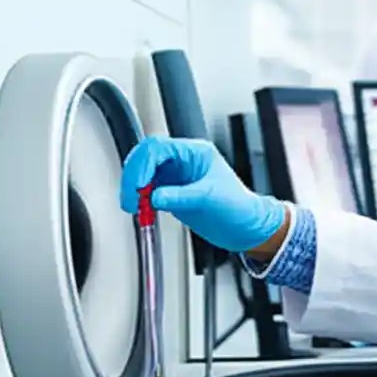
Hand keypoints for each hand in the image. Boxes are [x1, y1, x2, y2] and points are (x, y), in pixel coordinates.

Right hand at [120, 135, 285, 252]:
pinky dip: (140, 200)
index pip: (158, 148)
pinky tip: (141, 210)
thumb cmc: (239, 206)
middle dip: (134, 177)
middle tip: (131, 198)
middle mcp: (182, 162)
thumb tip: (155, 197)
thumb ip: (181, 196)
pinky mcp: (171, 194)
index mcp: (194, 153)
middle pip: (145, 159)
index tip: (138, 185)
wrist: (245, 228)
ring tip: (135, 206)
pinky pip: (147, 192)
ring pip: (143, 175)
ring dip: (134, 189)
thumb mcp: (210, 198)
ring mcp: (175, 178)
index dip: (143, 164)